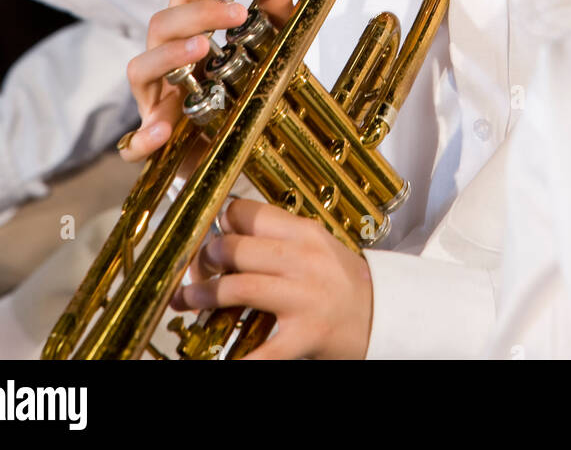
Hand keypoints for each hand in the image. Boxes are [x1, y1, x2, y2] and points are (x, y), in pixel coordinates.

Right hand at [121, 0, 293, 163]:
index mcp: (187, 35)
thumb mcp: (268, 53)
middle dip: (198, 13)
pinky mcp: (154, 143)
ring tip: (203, 48)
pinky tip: (164, 132)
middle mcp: (165, 63)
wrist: (243, 148)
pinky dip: (142, 137)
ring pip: (140, 68)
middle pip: (160, 24)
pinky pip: (132, 143)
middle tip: (238, 14)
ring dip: (169, 54)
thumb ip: (274, 19)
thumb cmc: (245, 92)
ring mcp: (155, 101)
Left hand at [172, 197, 372, 360]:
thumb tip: (226, 231)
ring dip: (204, 293)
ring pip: (239, 287)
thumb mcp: (316, 246)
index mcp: (305, 232)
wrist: (383, 316)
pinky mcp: (306, 335)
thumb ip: (278, 237)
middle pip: (237, 248)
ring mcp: (304, 297)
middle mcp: (304, 259)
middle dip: (206, 258)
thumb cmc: (343, 281)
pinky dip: (240, 357)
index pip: (249, 213)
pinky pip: (264, 348)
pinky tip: (217, 357)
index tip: (211, 234)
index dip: (222, 222)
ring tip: (186, 299)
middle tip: (197, 268)